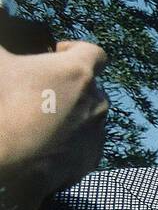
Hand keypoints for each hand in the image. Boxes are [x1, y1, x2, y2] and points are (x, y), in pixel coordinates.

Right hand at [0, 40, 108, 209]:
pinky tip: (43, 141)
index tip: (55, 53)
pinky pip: (86, 143)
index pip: (94, 52)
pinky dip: (70, 139)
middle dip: (70, 83)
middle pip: (91, 85)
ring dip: (71, 111)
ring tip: (39, 116)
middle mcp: (97, 101)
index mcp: (78, 72)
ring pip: (89, 115)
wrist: (4, 159)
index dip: (75, 49)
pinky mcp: (92, 159)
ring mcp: (97, 133)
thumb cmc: (1, 102)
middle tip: (40, 88)